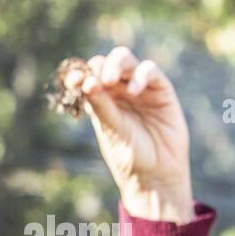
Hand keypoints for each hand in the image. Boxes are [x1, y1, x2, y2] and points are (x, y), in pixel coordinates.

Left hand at [64, 47, 194, 223]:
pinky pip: (150, 71)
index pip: (89, 79)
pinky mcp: (161, 90)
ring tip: (110, 81)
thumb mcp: (112, 130)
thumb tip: (86, 82)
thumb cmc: (130, 155)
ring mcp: (140, 89)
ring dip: (116, 66)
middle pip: (107, 64)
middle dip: (98, 67)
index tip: (73, 82)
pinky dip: (140, 76)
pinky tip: (134, 91)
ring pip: (127, 62)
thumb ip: (101, 107)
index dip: (80, 75)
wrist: (156, 172)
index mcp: (101, 102)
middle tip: (94, 81)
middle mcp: (119, 92)